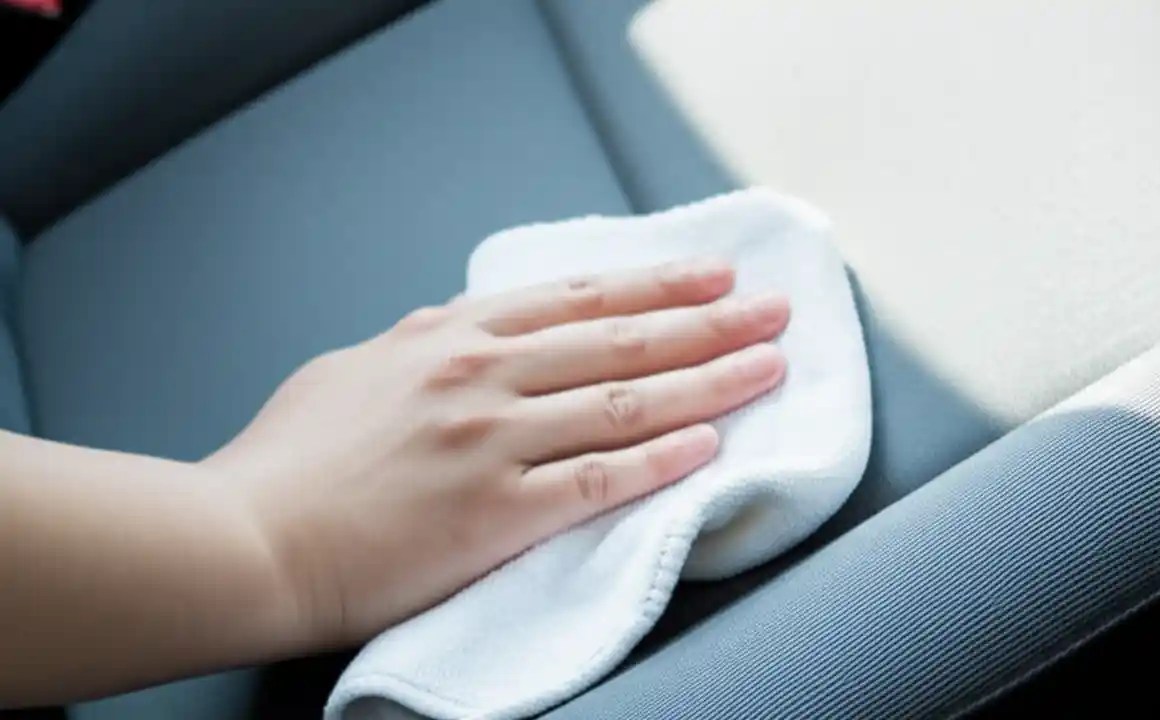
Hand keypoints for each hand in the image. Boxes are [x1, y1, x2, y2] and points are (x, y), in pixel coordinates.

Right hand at [204, 259, 789, 648]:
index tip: (713, 275)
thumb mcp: (355, 372)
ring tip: (769, 366)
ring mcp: (492, 442)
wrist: (246, 539)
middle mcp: (482, 376)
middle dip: (709, 321)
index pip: (579, 299)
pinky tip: (710, 444)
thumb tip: (463, 339)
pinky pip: (598, 481)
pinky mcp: (495, 513)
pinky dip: (661, 460)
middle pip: (622, 340)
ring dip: (709, 381)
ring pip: (626, 402)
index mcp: (450, 337)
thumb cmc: (288, 463)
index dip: (656, 284)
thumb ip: (423, 349)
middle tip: (774, 309)